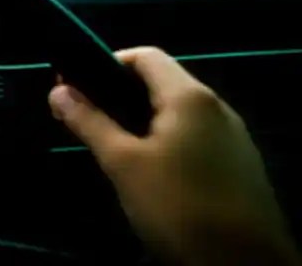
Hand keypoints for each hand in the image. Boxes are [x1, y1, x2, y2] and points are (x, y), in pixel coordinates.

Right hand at [49, 47, 298, 265]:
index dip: (106, 64)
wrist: (243, 264)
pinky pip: (196, 138)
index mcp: (190, 97)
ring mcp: (233, 137)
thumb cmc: (178, 206)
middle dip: (121, 97)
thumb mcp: (123, 164)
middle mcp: (217, 108)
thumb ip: (90, 122)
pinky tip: (152, 175)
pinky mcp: (239, 165)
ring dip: (144, 123)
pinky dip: (168, 143)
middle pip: (161, 84)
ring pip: (178, 114)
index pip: (145, 56)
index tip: (76, 89)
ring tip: (115, 151)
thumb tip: (58, 89)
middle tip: (89, 123)